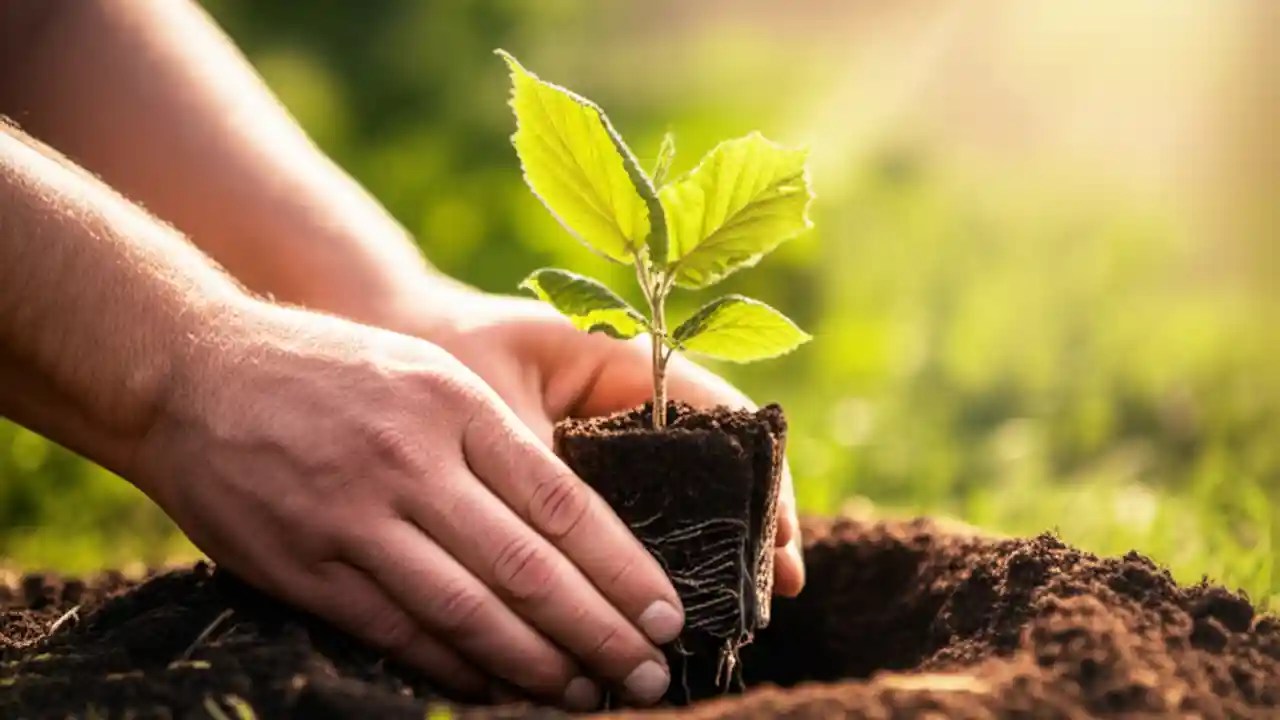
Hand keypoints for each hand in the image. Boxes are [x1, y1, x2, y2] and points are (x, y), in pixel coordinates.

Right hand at [128, 300, 684, 707]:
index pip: (563, 504)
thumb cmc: (328, 369)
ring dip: (536, 665)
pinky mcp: (303, 566)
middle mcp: (411, 462)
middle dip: (600, 632)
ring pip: (467, 612)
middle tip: (650, 675)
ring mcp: (353, 519)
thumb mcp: (425, 374)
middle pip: (528, 568)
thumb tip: (571, 530)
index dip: (623, 569)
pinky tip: (497, 689)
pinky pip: (396, 633)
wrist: (192, 373)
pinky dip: (455, 668)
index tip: (666, 614)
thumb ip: (493, 442)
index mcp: (454, 406)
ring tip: (587, 693)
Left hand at [403, 287, 804, 597]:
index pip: (720, 413)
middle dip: (750, 522)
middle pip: (718, 459)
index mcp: (626, 358)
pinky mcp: (593, 463)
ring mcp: (618, 430)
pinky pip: (642, 506)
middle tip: (778, 588)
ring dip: (712, 542)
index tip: (781, 537)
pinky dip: (659, 549)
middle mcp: (635, 394)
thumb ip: (547, 469)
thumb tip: (590, 550)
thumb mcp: (496, 405)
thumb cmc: (451, 354)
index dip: (761, 476)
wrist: (404, 333)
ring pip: (685, 489)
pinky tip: (673, 595)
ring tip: (743, 604)